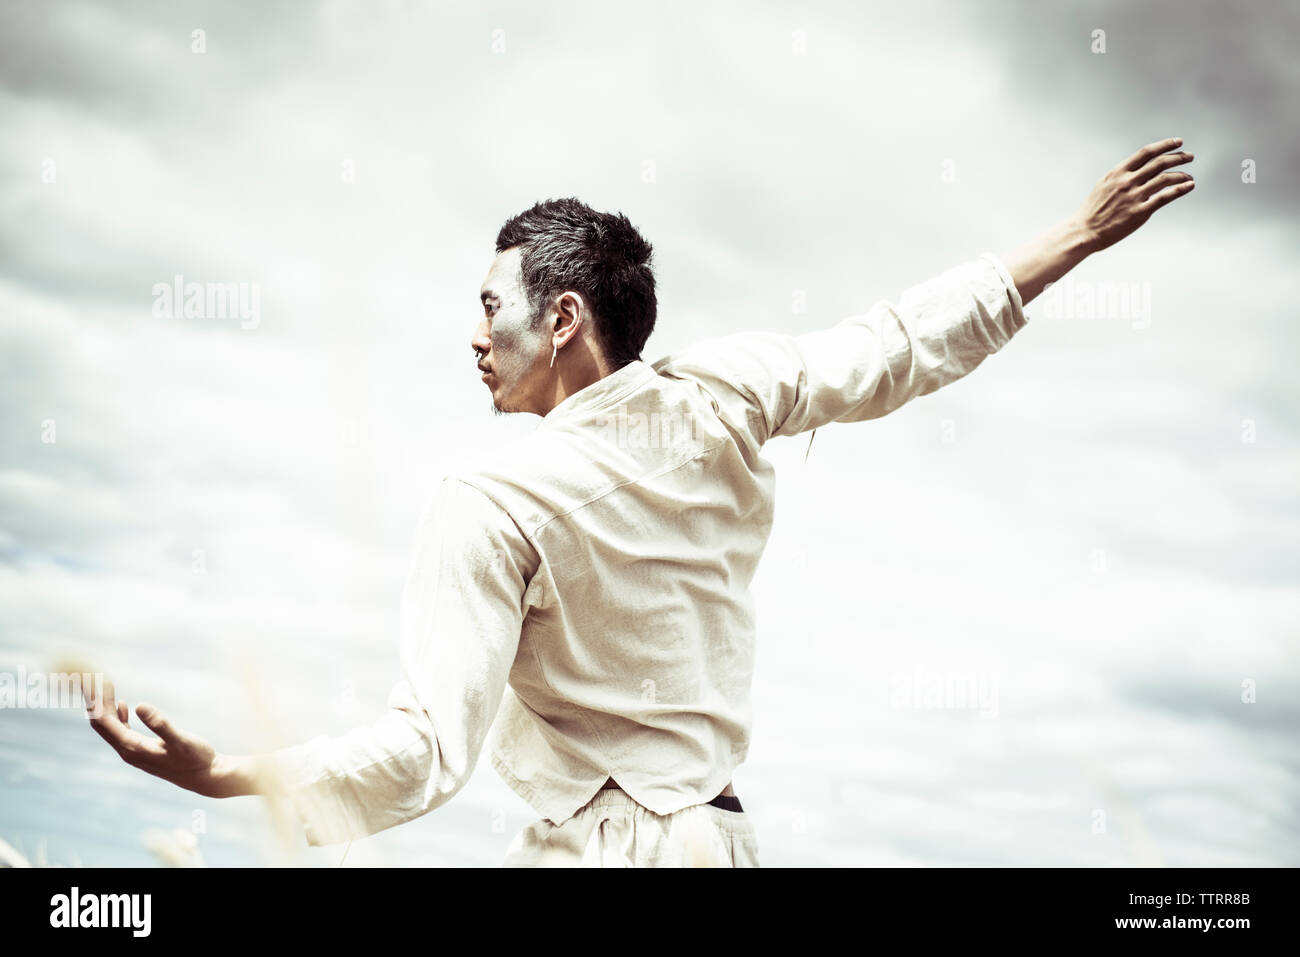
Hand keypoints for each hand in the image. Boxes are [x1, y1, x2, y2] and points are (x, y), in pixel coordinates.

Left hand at [83, 677, 232, 798]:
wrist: (204, 777)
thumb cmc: (195, 758)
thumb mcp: (181, 740)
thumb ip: (160, 724)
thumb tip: (139, 705)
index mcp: (132, 748)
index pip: (103, 721)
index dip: (97, 699)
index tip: (97, 678)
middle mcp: (127, 751)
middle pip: (101, 724)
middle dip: (94, 701)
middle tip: (90, 678)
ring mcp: (133, 752)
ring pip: (109, 727)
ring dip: (104, 707)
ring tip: (104, 686)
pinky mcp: (142, 750)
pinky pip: (120, 732)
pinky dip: (116, 716)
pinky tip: (122, 705)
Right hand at [1071, 137, 1194, 252]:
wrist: (1084, 231)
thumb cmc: (1092, 210)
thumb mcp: (1103, 185)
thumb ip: (1120, 176)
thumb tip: (1137, 169)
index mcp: (1118, 172)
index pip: (1146, 152)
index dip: (1165, 145)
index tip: (1177, 142)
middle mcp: (1127, 181)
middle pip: (1159, 163)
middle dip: (1178, 157)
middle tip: (1189, 156)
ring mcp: (1134, 196)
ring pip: (1165, 178)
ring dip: (1182, 174)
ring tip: (1189, 176)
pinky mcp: (1139, 212)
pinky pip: (1165, 197)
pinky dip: (1180, 189)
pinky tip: (1189, 186)